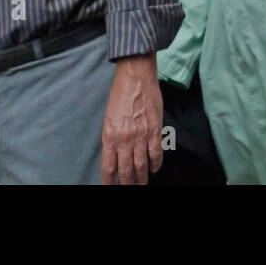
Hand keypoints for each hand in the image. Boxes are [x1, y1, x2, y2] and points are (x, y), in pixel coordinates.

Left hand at [102, 54, 163, 184]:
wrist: (136, 77)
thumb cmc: (120, 94)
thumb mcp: (109, 118)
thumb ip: (113, 137)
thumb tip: (116, 153)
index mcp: (110, 136)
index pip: (109, 166)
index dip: (109, 180)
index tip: (110, 187)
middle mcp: (125, 139)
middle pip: (126, 170)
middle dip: (127, 182)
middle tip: (129, 187)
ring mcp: (141, 136)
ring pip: (141, 165)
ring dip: (142, 177)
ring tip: (142, 183)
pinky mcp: (155, 130)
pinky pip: (156, 153)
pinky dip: (155, 163)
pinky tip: (154, 168)